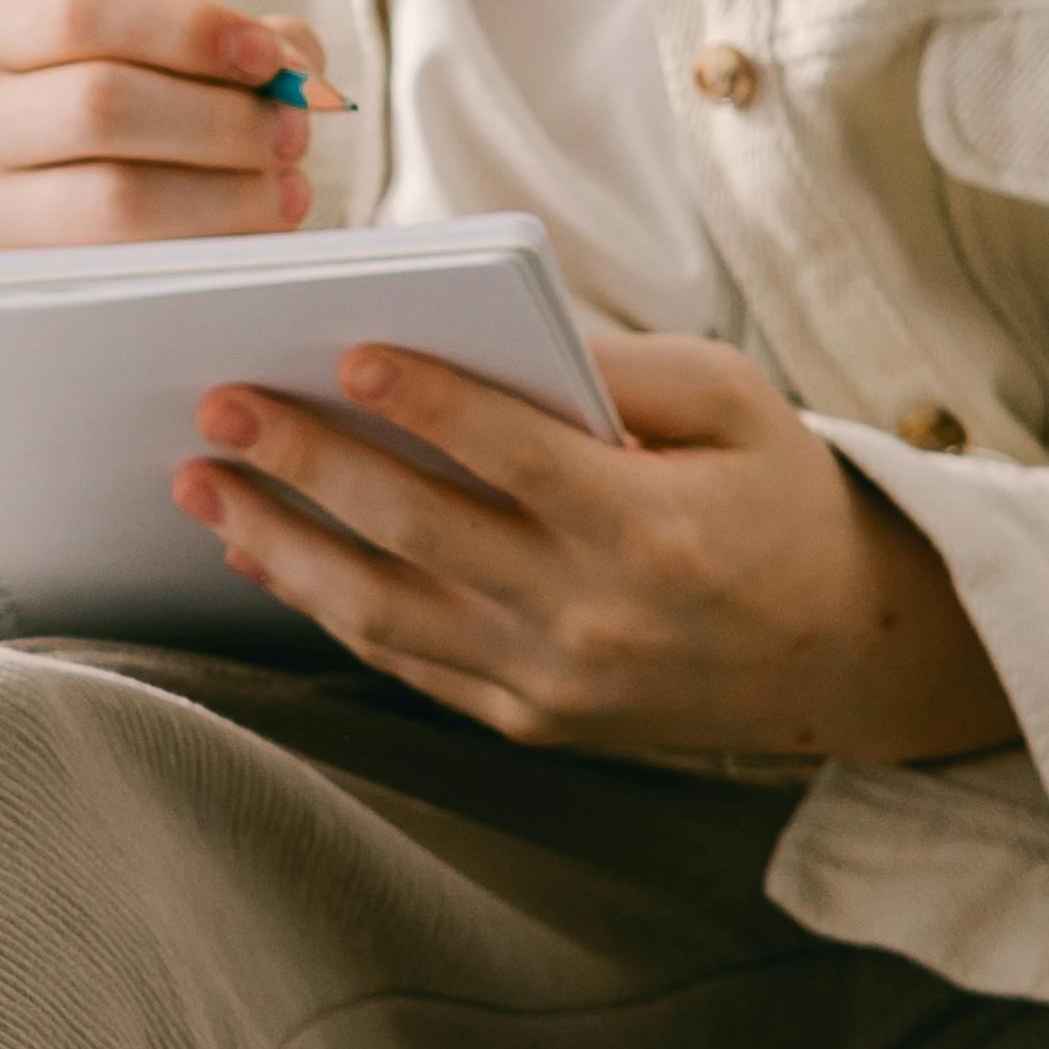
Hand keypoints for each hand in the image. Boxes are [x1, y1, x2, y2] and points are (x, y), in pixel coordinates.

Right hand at [0, 0, 330, 252]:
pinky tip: (252, 239)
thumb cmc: (102, 138)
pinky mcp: (3, 290)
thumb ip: (227, 50)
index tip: (268, 56)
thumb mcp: (142, 69)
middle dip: (221, 118)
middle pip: (101, 103)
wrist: (28, 239)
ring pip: (115, 198)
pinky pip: (123, 273)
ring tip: (287, 190)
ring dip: (228, 193)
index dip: (188, 28)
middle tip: (294, 133)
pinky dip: (205, 251)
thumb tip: (298, 65)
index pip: (82, 10)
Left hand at [175, 322, 1018, 766]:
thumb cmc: (780, 498)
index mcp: (650, 524)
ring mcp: (554, 680)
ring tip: (201, 485)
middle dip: (306, 463)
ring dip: (281, 545)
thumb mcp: (736, 402)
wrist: (847, 651)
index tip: (346, 345)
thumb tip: (493, 328)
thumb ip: (622, 366)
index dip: (428, 400)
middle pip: (419, 530)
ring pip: (387, 610)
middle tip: (218, 403)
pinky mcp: (532, 720)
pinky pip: (407, 662)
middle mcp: (593, 614)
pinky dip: (328, 607)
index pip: (514, 452)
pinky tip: (267, 554)